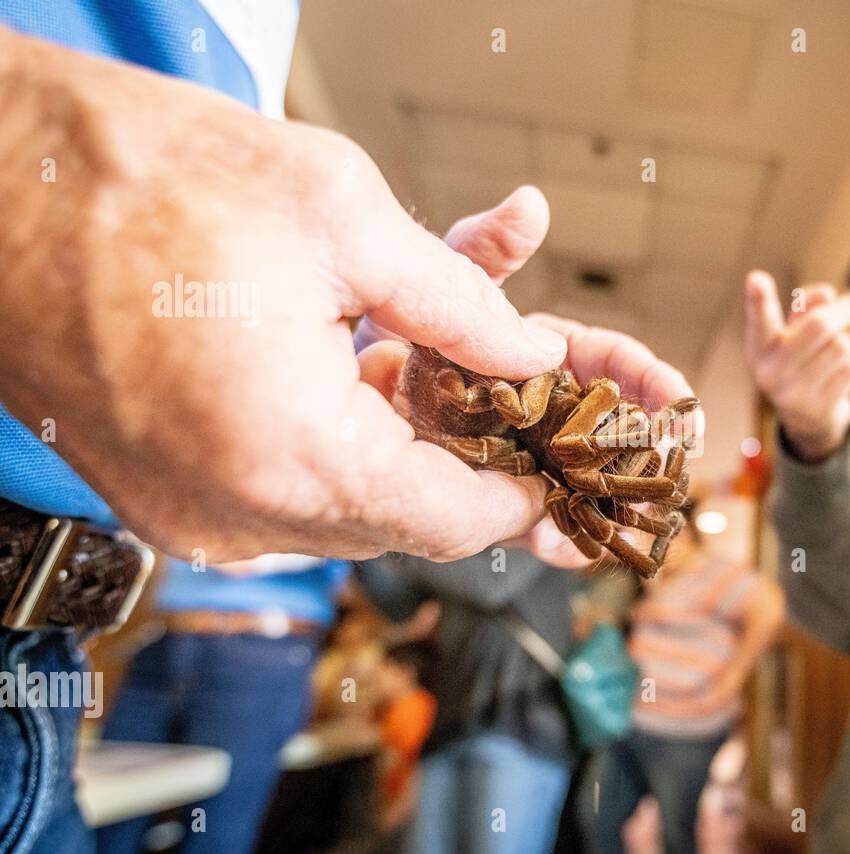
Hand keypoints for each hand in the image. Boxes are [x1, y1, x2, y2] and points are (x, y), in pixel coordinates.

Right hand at [0, 28, 568, 562]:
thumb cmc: (134, 176)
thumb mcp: (339, 214)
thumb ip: (461, 302)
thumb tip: (532, 355)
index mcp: (295, 457)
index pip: (454, 521)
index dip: (520, 494)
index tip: (556, 463)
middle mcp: (238, 514)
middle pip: (401, 520)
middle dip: (461, 462)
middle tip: (496, 397)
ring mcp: (189, 513)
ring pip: (342, 508)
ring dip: (393, 449)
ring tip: (409, 363)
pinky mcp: (159, 492)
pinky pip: (278, 495)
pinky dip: (327, 448)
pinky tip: (337, 372)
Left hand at [356, 190, 699, 569]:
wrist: (324, 395)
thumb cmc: (384, 330)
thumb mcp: (431, 288)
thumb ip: (481, 253)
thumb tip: (531, 204)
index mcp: (542, 359)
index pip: (611, 366)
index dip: (651, 383)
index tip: (679, 404)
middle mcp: (538, 412)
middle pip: (609, 436)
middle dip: (644, 458)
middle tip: (668, 474)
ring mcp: (516, 461)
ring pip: (580, 487)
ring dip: (607, 503)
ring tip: (622, 516)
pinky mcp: (490, 505)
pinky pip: (531, 524)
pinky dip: (552, 534)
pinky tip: (558, 542)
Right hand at [743, 270, 849, 461]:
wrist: (806, 419)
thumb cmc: (801, 361)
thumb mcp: (795, 334)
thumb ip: (807, 308)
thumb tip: (827, 296)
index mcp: (759, 346)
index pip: (760, 319)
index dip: (758, 298)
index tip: (756, 279)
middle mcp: (769, 371)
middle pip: (820, 324)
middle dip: (848, 309)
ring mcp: (792, 394)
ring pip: (842, 346)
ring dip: (848, 345)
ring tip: (835, 357)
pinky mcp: (817, 409)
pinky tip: (841, 375)